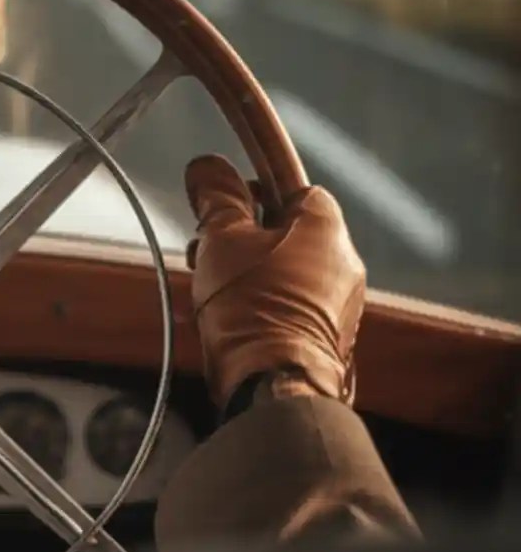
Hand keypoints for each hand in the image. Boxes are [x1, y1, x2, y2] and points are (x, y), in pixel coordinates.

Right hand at [184, 155, 364, 410]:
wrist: (274, 385)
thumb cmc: (251, 307)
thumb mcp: (222, 240)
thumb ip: (217, 197)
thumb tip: (208, 166)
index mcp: (326, 228)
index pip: (294, 187)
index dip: (255, 191)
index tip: (225, 206)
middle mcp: (344, 264)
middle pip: (287, 232)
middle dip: (243, 238)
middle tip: (208, 251)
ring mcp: (341, 305)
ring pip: (287, 271)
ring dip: (248, 273)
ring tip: (212, 290)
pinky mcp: (330, 339)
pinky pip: (292, 306)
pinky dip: (262, 306)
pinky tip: (231, 319)